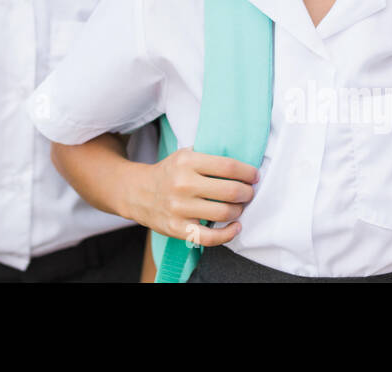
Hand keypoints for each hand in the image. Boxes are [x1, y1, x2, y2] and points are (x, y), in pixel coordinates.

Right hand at [130, 147, 257, 247]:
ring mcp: (179, 208)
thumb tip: (241, 162)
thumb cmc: (169, 173)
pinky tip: (235, 226)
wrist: (137, 192)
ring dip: (239, 210)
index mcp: (186, 161)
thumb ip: (208, 155)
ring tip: (238, 207)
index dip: (247, 172)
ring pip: (224, 212)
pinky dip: (228, 233)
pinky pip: (211, 237)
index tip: (254, 176)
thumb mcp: (184, 154)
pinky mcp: (177, 228)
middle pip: (230, 190)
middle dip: (247, 193)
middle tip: (249, 193)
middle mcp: (182, 184)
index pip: (228, 166)